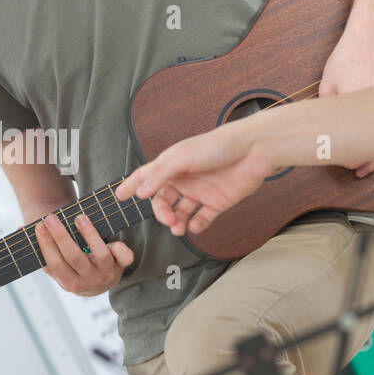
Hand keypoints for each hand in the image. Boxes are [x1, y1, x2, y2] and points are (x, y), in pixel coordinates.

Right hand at [34, 211, 133, 294]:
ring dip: (89, 235)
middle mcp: (89, 281)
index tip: (39, 226)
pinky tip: (110, 237)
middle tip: (51, 218)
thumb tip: (19, 229)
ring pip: (99, 254)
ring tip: (79, 217)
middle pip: (74, 258)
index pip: (55, 264)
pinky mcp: (122, 265)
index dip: (46, 245)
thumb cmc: (73, 269)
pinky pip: (125, 257)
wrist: (99, 284)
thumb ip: (40, 250)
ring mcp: (106, 273)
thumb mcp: (58, 266)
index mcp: (70, 283)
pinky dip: (119, 247)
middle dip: (61, 237)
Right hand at [115, 120, 276, 237]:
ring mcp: (201, 191)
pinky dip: (196, 225)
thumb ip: (160, 175)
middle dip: (161, 212)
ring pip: (180, 212)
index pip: (146, 176)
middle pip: (163, 200)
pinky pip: (202, 218)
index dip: (132, 185)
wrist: (254, 150)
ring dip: (176, 222)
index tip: (119, 196)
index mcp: (172, 165)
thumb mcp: (183, 157)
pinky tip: (195, 226)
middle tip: (168, 219)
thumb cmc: (218, 146)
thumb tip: (140, 193)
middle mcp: (185, 179)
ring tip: (179, 228)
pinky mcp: (218, 202)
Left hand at [319, 21, 373, 177]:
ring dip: (371, 151)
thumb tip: (322, 126)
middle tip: (352, 171)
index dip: (346, 161)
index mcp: (357, 110)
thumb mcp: (327, 85)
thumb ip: (325, 108)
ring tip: (362, 164)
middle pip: (372, 149)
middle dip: (362, 163)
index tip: (338, 163)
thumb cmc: (349, 56)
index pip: (356, 150)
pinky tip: (369, 139)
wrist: (369, 37)